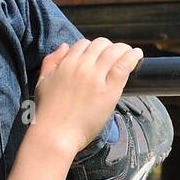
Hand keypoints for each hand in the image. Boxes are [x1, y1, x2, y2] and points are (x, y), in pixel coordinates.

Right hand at [33, 38, 143, 158]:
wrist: (54, 135)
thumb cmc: (46, 114)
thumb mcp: (42, 83)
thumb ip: (50, 62)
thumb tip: (64, 45)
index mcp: (65, 64)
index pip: (83, 44)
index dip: (92, 48)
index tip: (98, 56)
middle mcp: (81, 66)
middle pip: (100, 44)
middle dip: (108, 47)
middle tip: (114, 56)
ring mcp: (96, 77)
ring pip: (114, 51)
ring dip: (123, 49)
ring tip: (130, 53)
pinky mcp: (109, 90)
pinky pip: (124, 65)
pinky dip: (133, 56)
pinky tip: (137, 56)